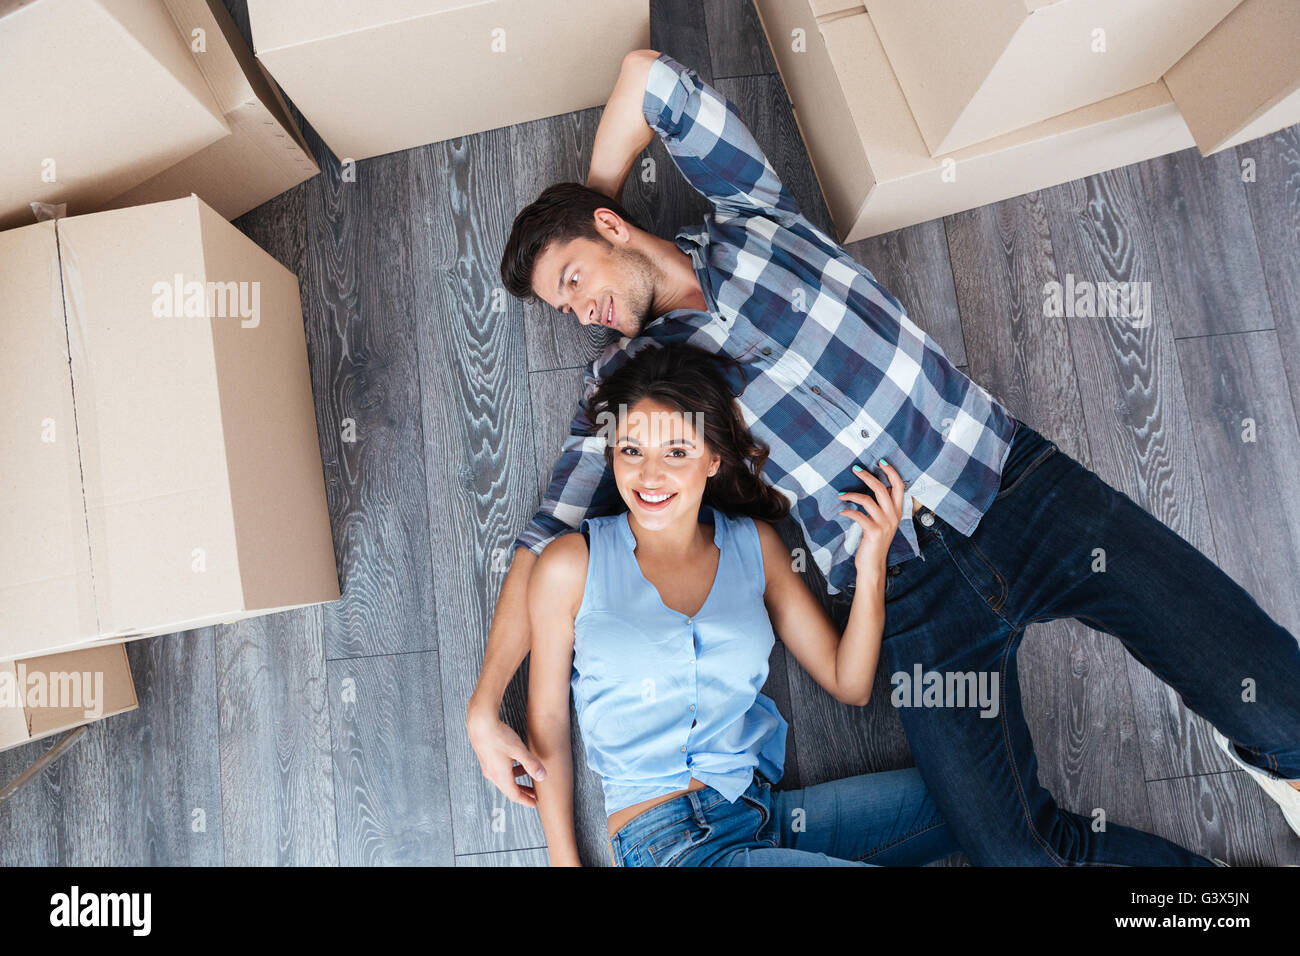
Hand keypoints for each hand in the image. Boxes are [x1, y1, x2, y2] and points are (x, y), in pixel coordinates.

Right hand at [466, 704, 545, 806]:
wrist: (480, 724)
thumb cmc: (499, 737)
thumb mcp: (519, 750)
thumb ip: (532, 764)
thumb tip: (543, 777)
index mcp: (500, 776)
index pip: (514, 795)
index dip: (526, 800)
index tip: (534, 804)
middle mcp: (492, 774)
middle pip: (509, 789)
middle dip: (523, 792)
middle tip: (534, 795)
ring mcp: (488, 767)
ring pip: (505, 779)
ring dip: (518, 780)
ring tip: (529, 775)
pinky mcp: (486, 759)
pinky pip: (500, 771)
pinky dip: (511, 771)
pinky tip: (517, 762)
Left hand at [837, 460, 903, 582]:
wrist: (873, 565)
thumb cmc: (875, 541)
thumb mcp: (884, 522)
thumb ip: (883, 506)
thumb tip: (877, 485)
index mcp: (897, 511)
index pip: (900, 486)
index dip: (891, 472)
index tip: (881, 461)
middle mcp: (893, 516)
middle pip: (882, 489)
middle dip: (867, 476)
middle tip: (855, 469)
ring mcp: (884, 524)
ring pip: (868, 500)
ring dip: (852, 495)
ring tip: (841, 494)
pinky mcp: (873, 532)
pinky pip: (858, 515)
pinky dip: (848, 511)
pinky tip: (842, 511)